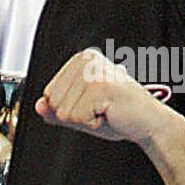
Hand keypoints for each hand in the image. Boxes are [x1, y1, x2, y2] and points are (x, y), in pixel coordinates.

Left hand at [35, 48, 175, 144]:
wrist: (146, 121)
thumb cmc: (118, 115)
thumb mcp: (80, 113)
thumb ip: (57, 110)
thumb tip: (38, 106)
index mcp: (80, 60)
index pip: (49, 95)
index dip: (68, 110)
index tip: (91, 106)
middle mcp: (85, 60)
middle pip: (54, 104)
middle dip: (75, 116)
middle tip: (100, 109)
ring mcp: (92, 72)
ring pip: (64, 112)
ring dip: (85, 120)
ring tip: (105, 111)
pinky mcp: (99, 87)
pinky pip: (77, 118)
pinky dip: (93, 124)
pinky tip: (109, 114)